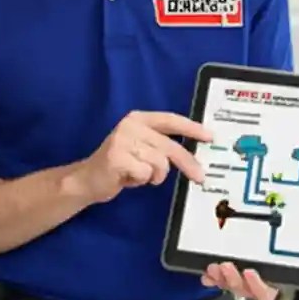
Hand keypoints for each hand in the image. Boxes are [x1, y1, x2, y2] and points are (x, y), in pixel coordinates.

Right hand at [72, 110, 210, 203]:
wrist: (87, 179)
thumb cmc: (119, 165)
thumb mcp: (142, 149)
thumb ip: (162, 145)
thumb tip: (194, 152)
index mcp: (139, 119)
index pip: (170, 120)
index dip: (192, 128)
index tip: (210, 136)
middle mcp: (131, 126)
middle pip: (170, 145)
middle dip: (187, 163)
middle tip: (200, 177)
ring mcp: (122, 140)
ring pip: (160, 162)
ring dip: (155, 175)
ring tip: (141, 175)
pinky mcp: (117, 157)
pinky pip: (146, 173)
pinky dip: (142, 180)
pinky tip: (129, 178)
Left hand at [201, 222, 298, 299]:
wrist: (261, 226)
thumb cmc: (291, 237)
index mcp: (274, 274)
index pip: (268, 290)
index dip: (259, 286)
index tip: (254, 272)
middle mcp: (255, 277)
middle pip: (244, 289)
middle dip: (235, 281)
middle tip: (228, 265)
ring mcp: (237, 273)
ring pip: (227, 282)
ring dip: (220, 276)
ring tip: (216, 263)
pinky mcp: (222, 266)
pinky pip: (213, 276)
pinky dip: (208, 274)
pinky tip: (204, 267)